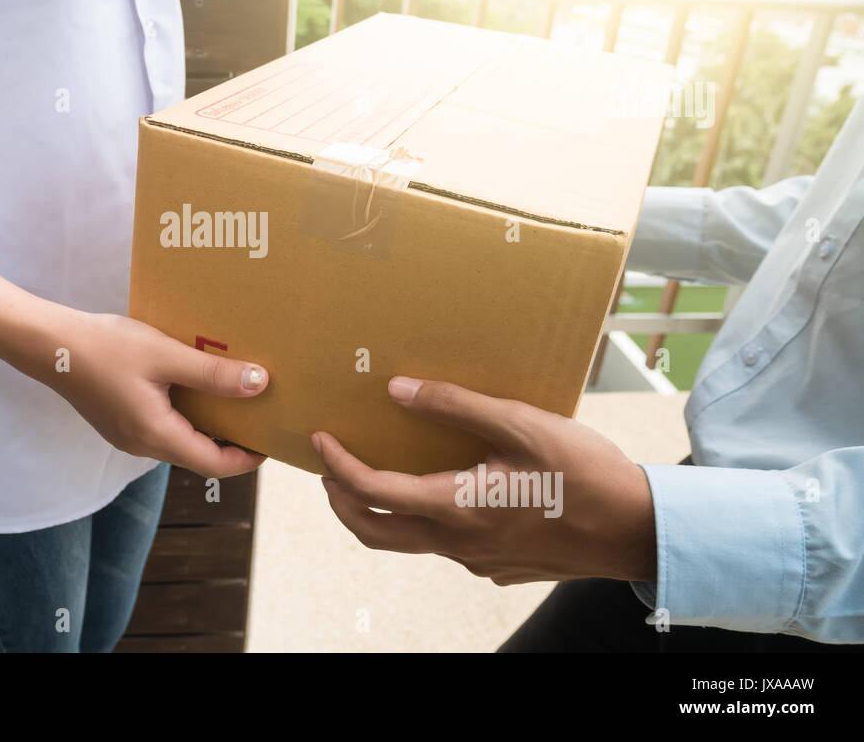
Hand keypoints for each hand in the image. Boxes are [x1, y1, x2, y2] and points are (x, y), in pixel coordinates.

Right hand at [45, 311, 268, 478]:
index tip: (271, 441)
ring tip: (234, 400)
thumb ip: (212, 374)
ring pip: (180, 442)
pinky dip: (186, 418)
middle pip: (198, 456)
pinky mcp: (120, 423)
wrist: (50, 345)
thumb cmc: (106, 347)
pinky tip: (195, 389)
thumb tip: (259, 384)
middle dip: (231, 442)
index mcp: (156, 435)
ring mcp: (128, 436)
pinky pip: (163, 429)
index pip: (214, 464)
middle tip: (259, 417)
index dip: (247, 459)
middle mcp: (142, 445)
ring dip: (208, 428)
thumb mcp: (165, 355)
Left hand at [312, 377, 656, 583]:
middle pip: (375, 533)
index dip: (337, 466)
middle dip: (341, 500)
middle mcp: (458, 543)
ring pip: (409, 542)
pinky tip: (443, 490)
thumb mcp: (520, 425)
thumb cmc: (585, 474)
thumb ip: (456, 406)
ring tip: (377, 475)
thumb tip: (398, 391)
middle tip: (329, 469)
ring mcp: (478, 561)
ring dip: (382, 512)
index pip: (371, 493)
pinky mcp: (499, 567)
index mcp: (456, 507)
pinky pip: (446, 547)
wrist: (638, 530)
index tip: (320, 441)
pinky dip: (424, 520)